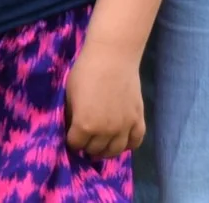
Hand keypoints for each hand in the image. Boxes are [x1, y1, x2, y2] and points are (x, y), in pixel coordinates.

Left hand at [64, 37, 145, 160]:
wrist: (112, 57)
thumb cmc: (85, 71)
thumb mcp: (70, 94)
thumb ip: (71, 115)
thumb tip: (72, 127)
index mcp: (85, 125)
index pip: (76, 144)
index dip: (71, 141)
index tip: (71, 136)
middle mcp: (105, 132)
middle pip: (95, 149)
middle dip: (88, 146)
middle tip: (86, 141)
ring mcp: (124, 128)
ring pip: (115, 150)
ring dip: (106, 151)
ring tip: (101, 146)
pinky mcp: (138, 120)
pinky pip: (135, 142)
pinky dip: (128, 145)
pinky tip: (121, 142)